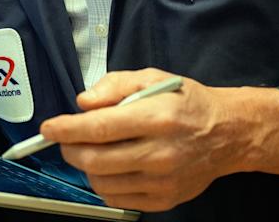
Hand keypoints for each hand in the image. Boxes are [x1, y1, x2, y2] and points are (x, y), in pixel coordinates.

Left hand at [39, 68, 278, 211]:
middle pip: (95, 160)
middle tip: (66, 138)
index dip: (67, 129)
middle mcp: (160, 152)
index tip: (49, 127)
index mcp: (157, 117)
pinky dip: (104, 185)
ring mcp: (163, 181)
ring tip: (93, 150)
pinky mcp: (165, 200)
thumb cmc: (188, 102)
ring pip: (102, 182)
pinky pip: (118, 199)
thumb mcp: (154, 77)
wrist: (229, 134)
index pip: (100, 128)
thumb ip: (116, 84)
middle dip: (70, 149)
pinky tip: (111, 167)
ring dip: (87, 167)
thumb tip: (83, 102)